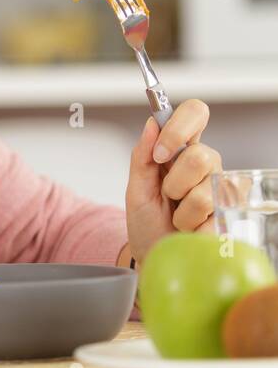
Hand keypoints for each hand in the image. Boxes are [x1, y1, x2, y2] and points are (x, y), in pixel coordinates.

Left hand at [124, 98, 222, 263]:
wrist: (154, 254)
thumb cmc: (147, 220)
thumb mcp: (136, 187)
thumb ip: (142, 156)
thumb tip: (152, 123)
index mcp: (182, 149)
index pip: (195, 113)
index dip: (179, 127)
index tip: (160, 153)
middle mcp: (207, 164)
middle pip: (200, 155)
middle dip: (173, 182)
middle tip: (167, 196)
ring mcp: (223, 188)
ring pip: (205, 191)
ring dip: (181, 210)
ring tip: (178, 216)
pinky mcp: (232, 214)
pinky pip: (211, 216)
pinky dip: (192, 227)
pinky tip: (191, 229)